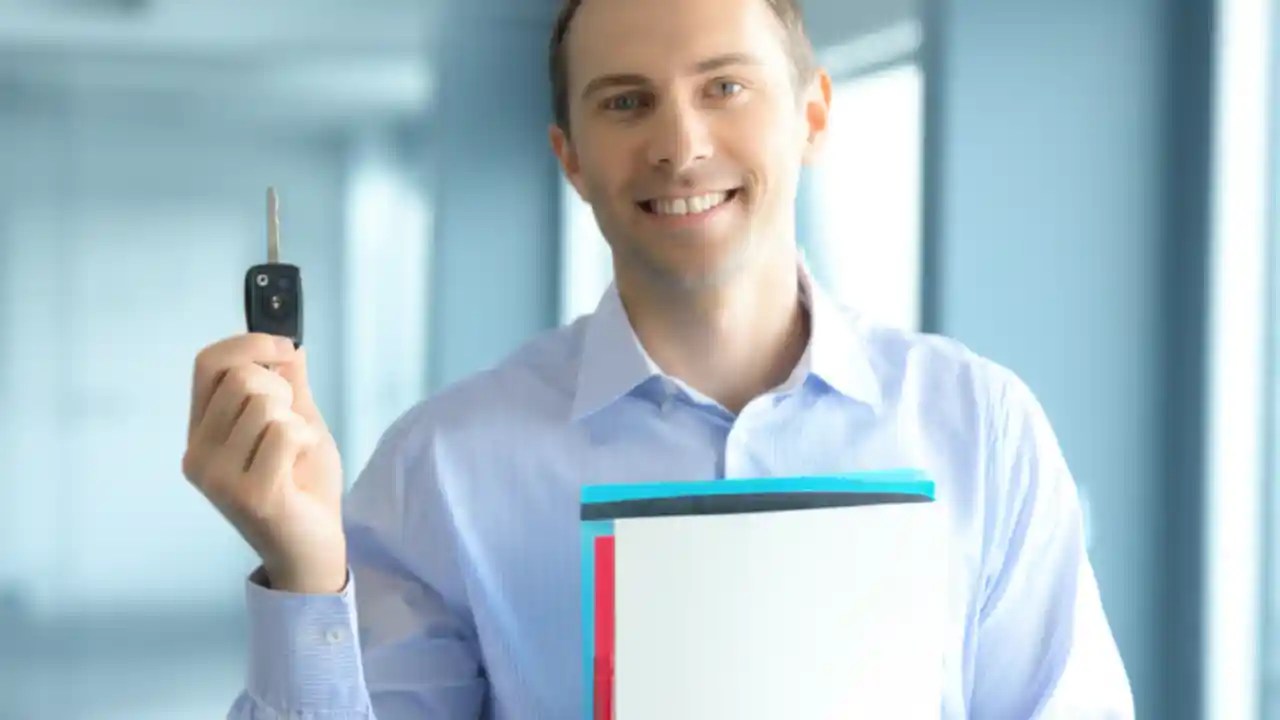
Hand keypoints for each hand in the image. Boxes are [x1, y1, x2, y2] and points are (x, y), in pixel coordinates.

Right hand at [182, 333, 346, 593]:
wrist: (313, 549)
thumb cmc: (303, 486)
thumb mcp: (297, 423)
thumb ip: (289, 384)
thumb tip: (288, 340)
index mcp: (201, 433)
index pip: (208, 364)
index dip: (250, 343)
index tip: (287, 347)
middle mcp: (197, 454)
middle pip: (242, 377)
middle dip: (283, 391)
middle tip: (293, 429)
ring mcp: (218, 477)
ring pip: (266, 402)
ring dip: (297, 421)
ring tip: (295, 455)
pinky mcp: (249, 494)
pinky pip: (286, 432)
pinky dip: (307, 441)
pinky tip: (301, 470)